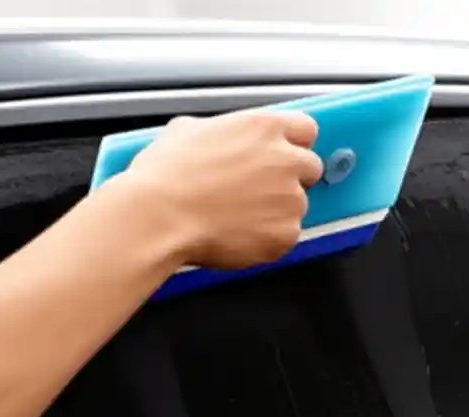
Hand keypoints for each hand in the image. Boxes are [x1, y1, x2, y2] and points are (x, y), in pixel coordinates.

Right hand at [122, 110, 323, 268]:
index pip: (306, 129)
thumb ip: (221, 131)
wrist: (158, 218)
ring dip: (276, 210)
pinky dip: (268, 238)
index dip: (293, 144)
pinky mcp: (287, 233)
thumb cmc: (164, 175)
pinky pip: (287, 235)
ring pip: (297, 204)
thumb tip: (219, 136)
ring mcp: (290, 198)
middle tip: (258, 190)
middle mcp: (285, 160)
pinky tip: (238, 234)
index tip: (281, 154)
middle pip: (310, 167)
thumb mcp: (187, 130)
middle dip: (291, 178)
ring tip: (237, 216)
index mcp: (264, 127)